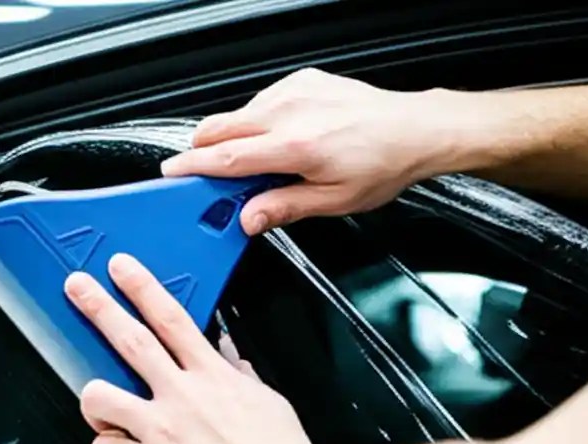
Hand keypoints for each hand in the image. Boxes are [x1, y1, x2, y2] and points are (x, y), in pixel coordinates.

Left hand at [64, 253, 315, 443]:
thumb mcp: (269, 404)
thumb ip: (241, 377)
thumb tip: (230, 357)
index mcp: (211, 376)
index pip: (171, 319)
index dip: (142, 288)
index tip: (122, 269)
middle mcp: (181, 395)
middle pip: (131, 340)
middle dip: (100, 308)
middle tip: (77, 287)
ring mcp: (161, 428)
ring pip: (101, 395)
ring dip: (91, 397)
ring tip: (97, 404)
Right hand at [161, 68, 460, 234]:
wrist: (415, 130)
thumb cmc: (382, 164)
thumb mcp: (332, 201)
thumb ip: (282, 208)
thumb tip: (248, 219)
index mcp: (294, 147)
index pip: (226, 157)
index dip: (193, 167)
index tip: (172, 174)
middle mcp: (290, 112)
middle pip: (218, 128)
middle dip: (205, 151)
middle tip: (211, 175)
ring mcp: (294, 91)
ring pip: (237, 114)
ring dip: (235, 138)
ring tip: (261, 161)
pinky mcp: (301, 80)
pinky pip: (260, 102)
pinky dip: (258, 121)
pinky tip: (280, 138)